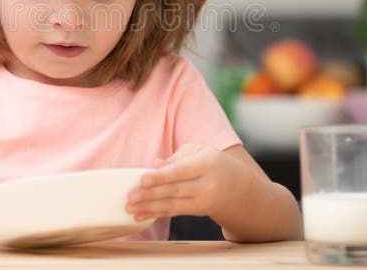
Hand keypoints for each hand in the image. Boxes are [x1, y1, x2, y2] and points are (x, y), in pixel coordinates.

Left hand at [125, 142, 241, 221]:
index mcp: (207, 163)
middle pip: (175, 190)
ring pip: (173, 205)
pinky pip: (173, 213)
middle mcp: (207, 184)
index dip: (162, 176)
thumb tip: (156, 165)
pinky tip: (139, 216)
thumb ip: (176, 157)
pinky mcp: (196, 211)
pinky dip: (155, 214)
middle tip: (131, 196)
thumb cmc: (210, 162)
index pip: (182, 171)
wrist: (235, 185)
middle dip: (151, 194)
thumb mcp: (198, 151)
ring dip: (149, 208)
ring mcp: (203, 201)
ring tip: (130, 208)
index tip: (144, 179)